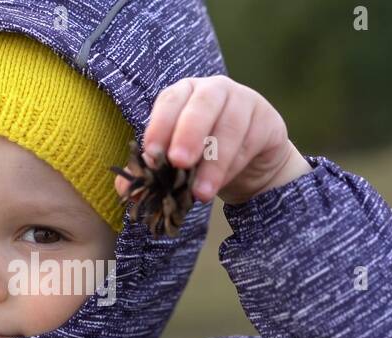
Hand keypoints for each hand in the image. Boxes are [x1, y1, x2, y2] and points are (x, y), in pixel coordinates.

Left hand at [116, 75, 312, 205]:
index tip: (150, 154)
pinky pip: (250, 141)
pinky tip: (222, 184)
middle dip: (188, 133)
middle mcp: (213, 90)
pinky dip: (234, 166)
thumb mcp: (176, 164)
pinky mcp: (266, 120)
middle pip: (202, 103)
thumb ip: (151, 173)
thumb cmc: (203, 156)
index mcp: (184, 94)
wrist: (250, 163)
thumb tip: (125, 191)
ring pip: (229, 125)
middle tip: (178, 162)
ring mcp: (243, 101)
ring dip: (214, 161)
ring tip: (200, 193)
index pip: (170, 100)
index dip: (159, 125)